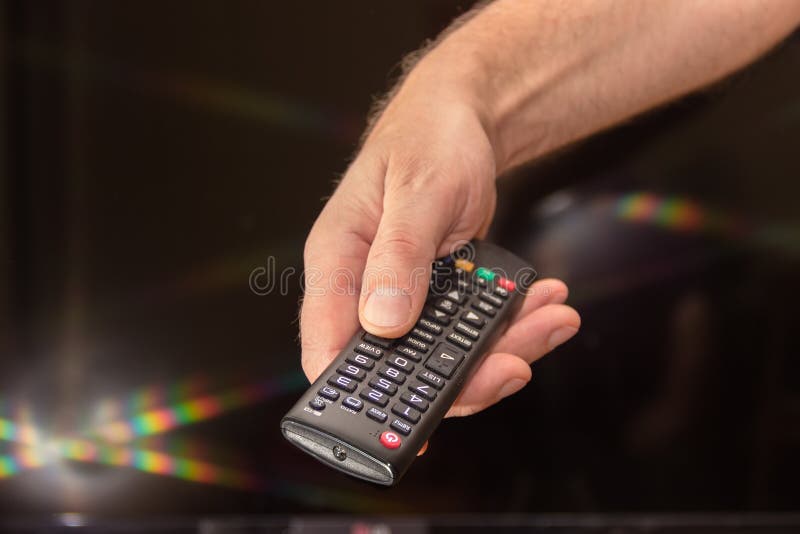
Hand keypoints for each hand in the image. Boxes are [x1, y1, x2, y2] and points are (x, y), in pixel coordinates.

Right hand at [299, 61, 579, 445]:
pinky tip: (542, 304)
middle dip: (464, 374)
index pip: (329, 346)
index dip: (356, 401)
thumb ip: (398, 258)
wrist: (462, 118)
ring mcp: (405, 294)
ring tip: (550, 318)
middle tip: (516, 363)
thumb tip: (384, 325)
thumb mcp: (417, 192)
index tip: (405, 435)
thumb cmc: (427, 139)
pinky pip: (471, 328)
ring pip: (445, 352)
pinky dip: (511, 323)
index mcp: (338, 263)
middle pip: (401, 364)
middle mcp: (366, 287)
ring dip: (502, 346)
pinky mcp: (439, 293)